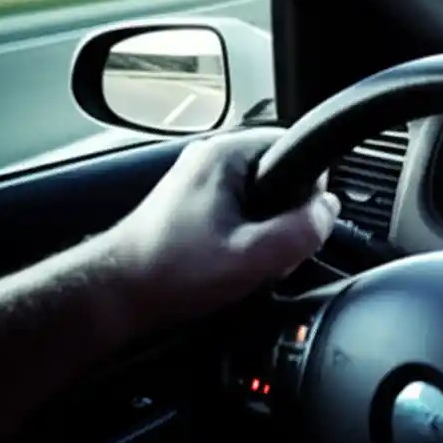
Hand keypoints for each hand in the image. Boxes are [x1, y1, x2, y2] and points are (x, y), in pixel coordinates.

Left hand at [104, 128, 339, 327]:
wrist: (115, 295)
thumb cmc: (169, 272)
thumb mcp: (250, 256)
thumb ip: (299, 231)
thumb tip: (328, 210)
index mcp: (224, 156)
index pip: (296, 148)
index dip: (310, 190)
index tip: (300, 225)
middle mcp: (211, 159)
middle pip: (280, 177)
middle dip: (286, 217)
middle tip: (269, 253)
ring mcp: (199, 181)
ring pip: (261, 199)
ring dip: (265, 232)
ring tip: (246, 263)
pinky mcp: (193, 205)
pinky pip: (240, 212)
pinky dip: (245, 237)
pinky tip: (232, 264)